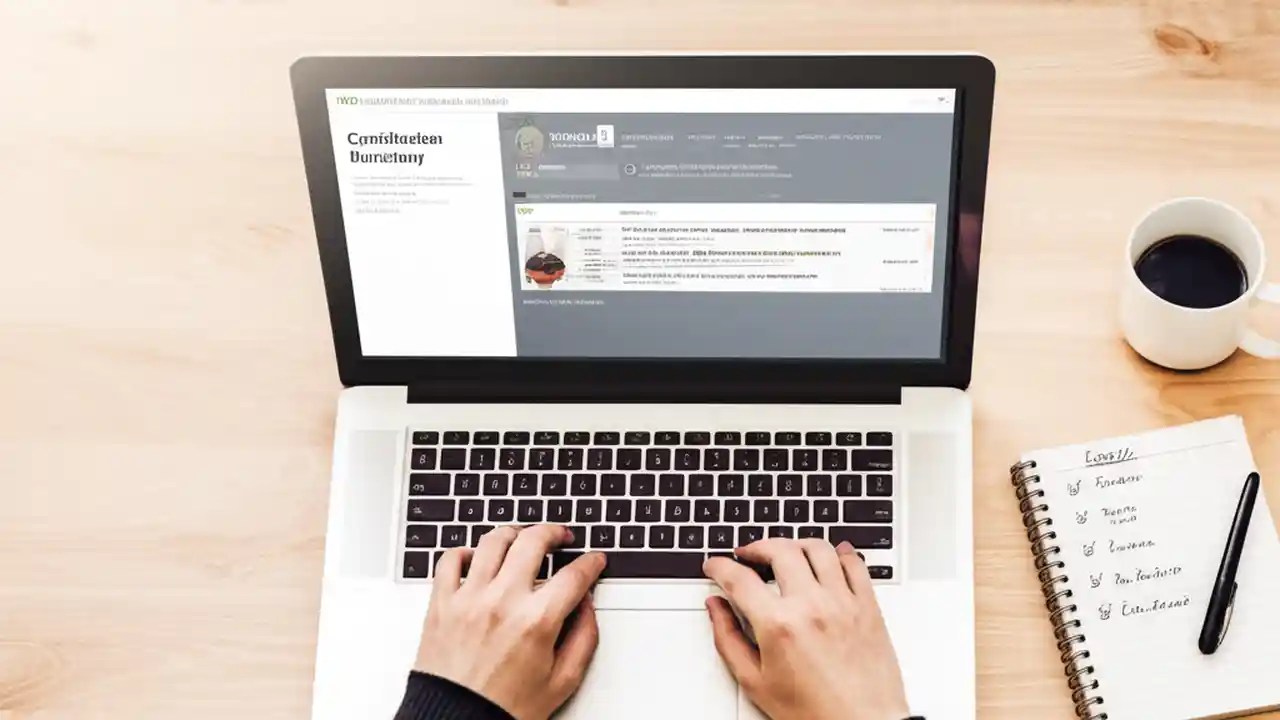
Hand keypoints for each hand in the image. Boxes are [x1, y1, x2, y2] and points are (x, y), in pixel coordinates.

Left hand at [414, 525, 606, 719]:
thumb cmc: (503, 709)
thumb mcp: (561, 682)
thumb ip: (583, 639)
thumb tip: (587, 606)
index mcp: (536, 622)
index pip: (574, 575)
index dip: (591, 562)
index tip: (593, 560)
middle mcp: (502, 602)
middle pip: (533, 541)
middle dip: (554, 532)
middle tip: (560, 536)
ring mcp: (468, 598)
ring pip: (493, 541)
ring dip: (513, 534)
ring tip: (521, 538)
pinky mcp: (441, 603)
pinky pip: (449, 560)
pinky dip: (465, 552)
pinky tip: (477, 558)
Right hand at [703, 539, 909, 719]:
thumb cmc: (814, 713)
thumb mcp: (756, 682)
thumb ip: (728, 639)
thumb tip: (716, 609)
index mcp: (779, 625)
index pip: (739, 578)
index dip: (720, 566)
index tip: (715, 565)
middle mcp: (811, 606)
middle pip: (779, 549)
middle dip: (756, 546)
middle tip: (747, 554)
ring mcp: (843, 602)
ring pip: (818, 548)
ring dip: (796, 543)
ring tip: (786, 552)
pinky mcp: (868, 606)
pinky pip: (855, 564)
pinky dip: (841, 553)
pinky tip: (831, 556)